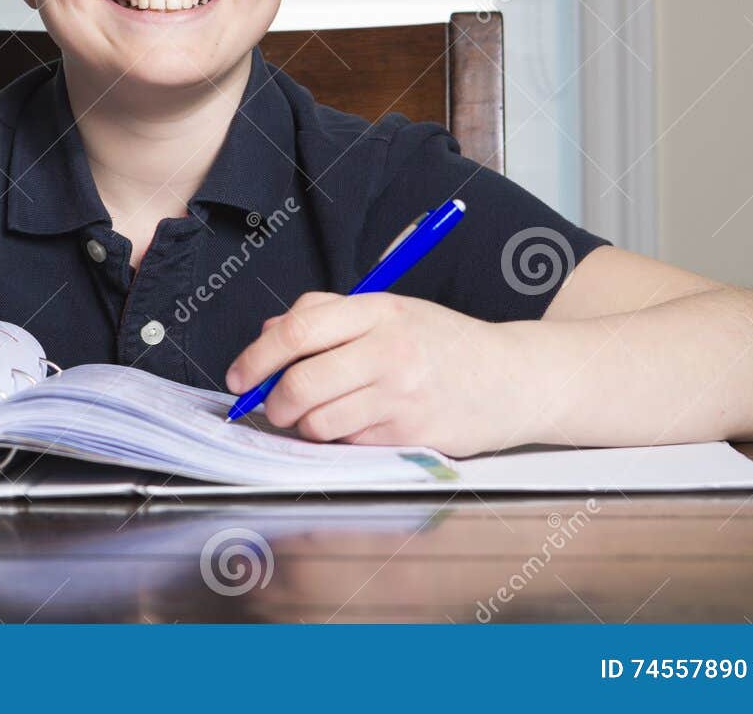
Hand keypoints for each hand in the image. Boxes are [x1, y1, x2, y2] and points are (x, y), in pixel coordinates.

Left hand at [224, 291, 523, 456]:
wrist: (514, 378)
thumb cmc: (441, 343)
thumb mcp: (387, 311)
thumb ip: (325, 316)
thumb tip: (266, 337)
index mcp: (377, 310)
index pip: (298, 331)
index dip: (256, 358)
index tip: (238, 377)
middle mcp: (389, 350)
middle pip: (300, 384)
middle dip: (272, 404)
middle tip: (271, 407)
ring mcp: (402, 395)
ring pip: (319, 422)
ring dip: (306, 425)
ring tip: (323, 413)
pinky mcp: (412, 433)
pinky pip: (350, 443)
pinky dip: (342, 438)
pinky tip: (362, 422)